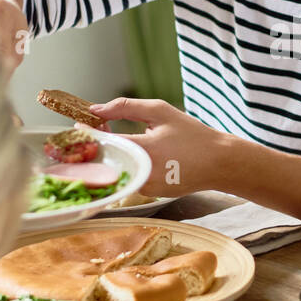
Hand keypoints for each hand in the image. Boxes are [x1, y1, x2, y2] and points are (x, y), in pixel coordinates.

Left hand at [87, 98, 226, 195]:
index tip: (81, 123)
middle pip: (104, 159)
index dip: (86, 133)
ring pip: (116, 170)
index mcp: (143, 149)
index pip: (102, 142)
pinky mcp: (149, 194)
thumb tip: (95, 109)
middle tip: (98, 129)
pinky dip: (127, 164)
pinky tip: (136, 153)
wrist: (219, 163)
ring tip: (119, 138)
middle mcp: (141, 172)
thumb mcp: (161, 112)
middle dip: (97, 144)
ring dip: (112, 154)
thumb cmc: (192, 134)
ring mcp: (145, 187)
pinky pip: (129, 177)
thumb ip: (125, 107)